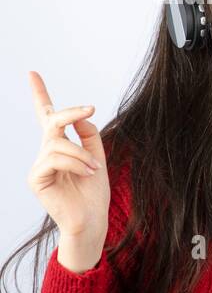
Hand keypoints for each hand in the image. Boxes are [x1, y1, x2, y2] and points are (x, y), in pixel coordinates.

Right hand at [26, 71, 109, 268]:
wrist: (92, 219)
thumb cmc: (94, 192)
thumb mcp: (98, 158)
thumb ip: (90, 136)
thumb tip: (80, 117)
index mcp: (60, 146)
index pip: (47, 117)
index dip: (39, 94)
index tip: (32, 73)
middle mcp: (46, 153)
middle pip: (51, 122)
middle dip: (70, 112)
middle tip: (90, 108)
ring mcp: (39, 165)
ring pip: (57, 142)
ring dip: (81, 153)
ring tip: (94, 168)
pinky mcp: (36, 178)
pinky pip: (54, 158)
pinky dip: (75, 162)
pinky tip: (87, 173)